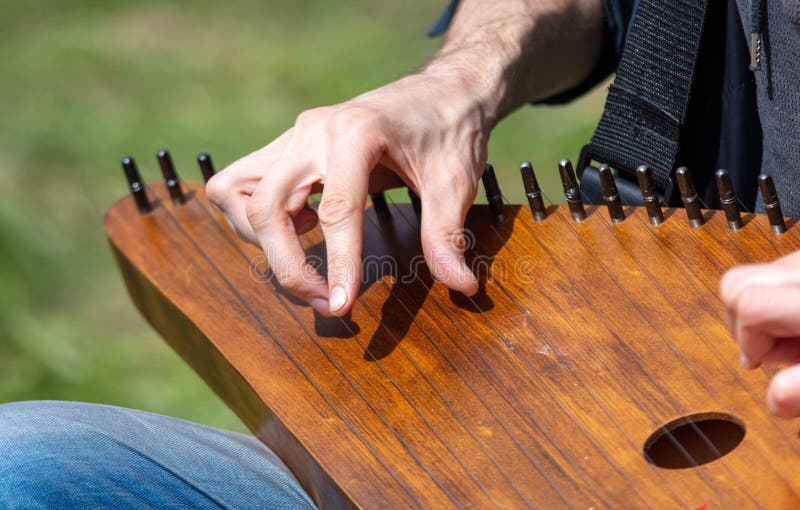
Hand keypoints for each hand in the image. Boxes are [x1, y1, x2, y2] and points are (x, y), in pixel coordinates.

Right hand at [206, 71, 489, 316]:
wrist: (441, 90)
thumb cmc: (450, 131)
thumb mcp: (456, 182)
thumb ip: (447, 235)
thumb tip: (461, 286)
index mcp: (358, 133)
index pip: (335, 209)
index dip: (337, 263)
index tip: (341, 305)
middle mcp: (313, 130)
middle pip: (266, 206)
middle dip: (286, 265)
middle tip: (324, 301)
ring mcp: (294, 135)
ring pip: (234, 192)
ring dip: (258, 238)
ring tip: (305, 257)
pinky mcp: (287, 146)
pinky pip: (241, 184)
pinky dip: (256, 216)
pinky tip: (300, 226)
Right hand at [720, 250, 799, 416]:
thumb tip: (776, 399)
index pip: (746, 303)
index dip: (746, 339)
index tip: (760, 362)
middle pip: (734, 284)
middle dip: (740, 322)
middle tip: (775, 348)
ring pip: (749, 276)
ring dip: (757, 311)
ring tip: (793, 335)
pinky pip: (769, 274)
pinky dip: (774, 301)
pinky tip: (797, 321)